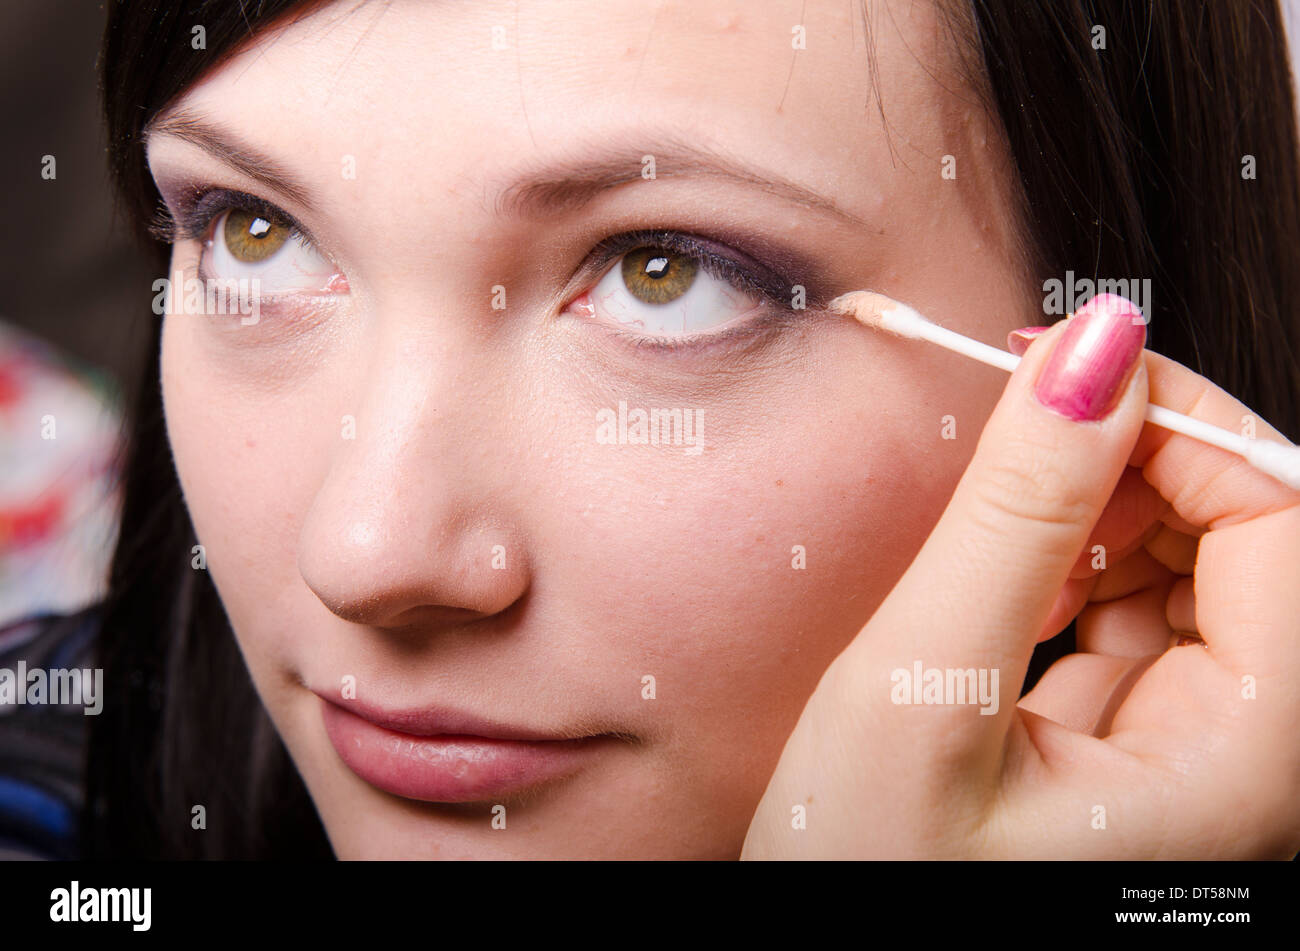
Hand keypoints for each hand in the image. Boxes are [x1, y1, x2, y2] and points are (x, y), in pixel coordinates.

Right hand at [742, 296, 1299, 858]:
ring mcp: (1197, 766)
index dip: (1187, 423)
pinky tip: (1007, 587)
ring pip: (1199, 579)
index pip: (1288, 523)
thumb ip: (1017, 513)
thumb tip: (1093, 349)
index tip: (1066, 373)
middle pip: (1257, 546)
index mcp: (1249, 766)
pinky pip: (1146, 628)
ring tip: (1003, 523)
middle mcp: (1251, 768)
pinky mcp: (1135, 758)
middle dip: (1143, 464)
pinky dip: (1080, 576)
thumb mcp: (923, 687)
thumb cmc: (856, 875)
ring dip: (1107, 517)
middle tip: (1025, 428)